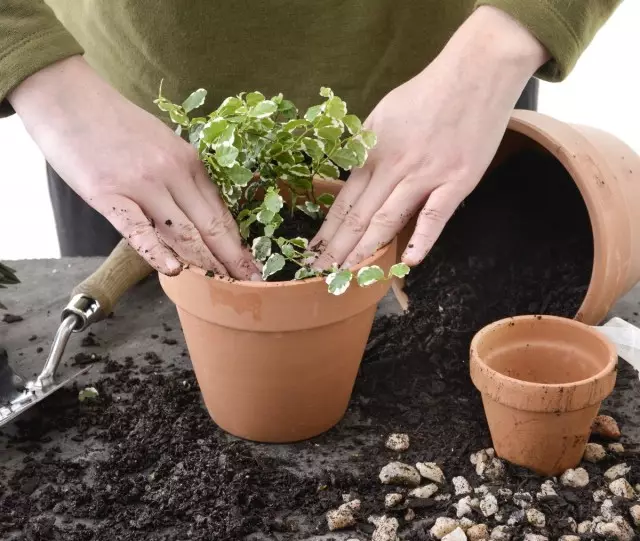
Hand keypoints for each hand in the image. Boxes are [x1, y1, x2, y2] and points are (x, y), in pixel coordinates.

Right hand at [9, 56, 259, 278]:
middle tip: (250, 286)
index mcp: (188, 161)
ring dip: (205, 263)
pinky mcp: (109, 194)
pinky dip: (156, 251)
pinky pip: (138, 229)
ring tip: (224, 287)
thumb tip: (195, 213)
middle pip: (210, 226)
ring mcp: (142, 184)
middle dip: (233, 260)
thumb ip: (180, 177)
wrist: (67, 95)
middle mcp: (173, 173)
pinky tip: (172, 270)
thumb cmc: (114, 122)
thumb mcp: (161, 144)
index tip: (251, 266)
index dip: (237, 244)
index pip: (220, 212)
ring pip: (182, 231)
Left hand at [310, 6, 548, 270]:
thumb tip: (355, 177)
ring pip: (388, 220)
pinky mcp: (457, 180)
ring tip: (347, 278)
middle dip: (337, 251)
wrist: (476, 71)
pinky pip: (436, 215)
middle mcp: (393, 167)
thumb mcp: (385, 115)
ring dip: (365, 252)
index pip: (344, 202)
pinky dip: (422, 239)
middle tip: (321, 277)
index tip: (314, 254)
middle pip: (359, 217)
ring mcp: (426, 175)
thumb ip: (370, 150)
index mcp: (373, 151)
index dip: (328, 232)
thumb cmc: (429, 92)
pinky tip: (409, 261)